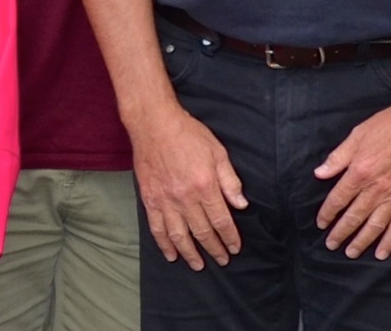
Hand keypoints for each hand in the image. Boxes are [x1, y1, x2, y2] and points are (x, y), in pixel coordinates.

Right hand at [133, 103, 247, 269]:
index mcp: (205, 186)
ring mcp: (165, 201)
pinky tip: (171, 255)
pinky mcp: (150, 200)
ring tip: (199, 265)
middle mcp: (185, 198)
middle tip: (222, 260)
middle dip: (214, 248)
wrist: (154, 124)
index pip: (221, 219)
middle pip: (202, 231)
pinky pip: (157, 228)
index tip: (235, 248)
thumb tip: (241, 205)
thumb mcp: (218, 152)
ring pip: (180, 235)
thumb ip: (230, 181)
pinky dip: (164, 245)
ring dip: (190, 253)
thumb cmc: (189, 134)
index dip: (230, 236)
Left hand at [313, 105, 390, 259]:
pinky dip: (390, 241)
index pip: (338, 199)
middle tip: (331, 244)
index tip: (322, 223)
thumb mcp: (358, 134)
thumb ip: (338, 157)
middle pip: (354, 216)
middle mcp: (376, 189)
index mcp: (360, 172)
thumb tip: (319, 173)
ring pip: (374, 226)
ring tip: (350, 253)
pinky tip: (381, 253)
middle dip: (340, 232)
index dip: (328, 213)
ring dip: (361, 241)